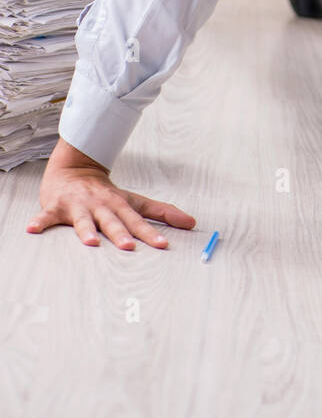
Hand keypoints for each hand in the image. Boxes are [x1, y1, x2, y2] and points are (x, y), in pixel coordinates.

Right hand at [27, 137, 196, 249]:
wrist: (74, 170)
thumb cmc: (106, 194)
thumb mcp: (134, 200)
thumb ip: (162, 212)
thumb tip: (192, 223)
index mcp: (119, 205)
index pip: (138, 221)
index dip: (151, 233)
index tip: (164, 245)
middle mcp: (100, 205)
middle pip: (112, 221)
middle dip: (120, 234)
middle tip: (129, 247)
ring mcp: (78, 205)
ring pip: (83, 220)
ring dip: (86, 230)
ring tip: (90, 242)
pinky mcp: (56, 206)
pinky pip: (47, 216)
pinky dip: (40, 222)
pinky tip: (33, 229)